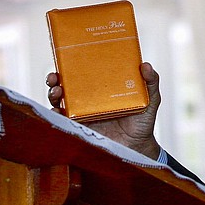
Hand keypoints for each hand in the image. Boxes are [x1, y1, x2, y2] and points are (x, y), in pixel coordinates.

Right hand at [46, 62, 162, 159]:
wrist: (138, 146)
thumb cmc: (142, 121)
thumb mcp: (150, 99)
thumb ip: (151, 82)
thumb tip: (146, 65)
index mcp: (103, 88)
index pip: (84, 72)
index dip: (72, 64)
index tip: (67, 57)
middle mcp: (89, 98)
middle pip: (67, 84)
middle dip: (56, 78)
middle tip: (56, 77)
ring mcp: (83, 113)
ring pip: (61, 100)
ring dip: (54, 93)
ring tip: (57, 91)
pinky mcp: (80, 128)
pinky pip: (63, 120)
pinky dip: (56, 115)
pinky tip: (58, 112)